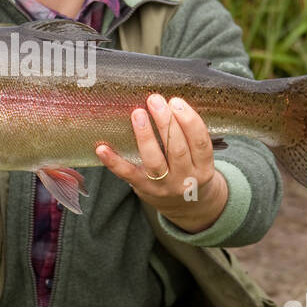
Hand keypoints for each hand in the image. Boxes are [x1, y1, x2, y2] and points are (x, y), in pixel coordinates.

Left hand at [95, 93, 227, 233]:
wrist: (187, 206)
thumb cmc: (190, 170)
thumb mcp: (200, 158)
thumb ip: (190, 137)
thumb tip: (168, 102)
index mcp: (204, 168)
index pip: (200, 143)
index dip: (189, 121)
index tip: (176, 101)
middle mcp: (186, 179)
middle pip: (176, 149)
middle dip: (165, 122)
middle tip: (155, 100)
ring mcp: (164, 186)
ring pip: (154, 161)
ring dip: (145, 136)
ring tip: (138, 113)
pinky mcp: (144, 189)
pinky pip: (128, 174)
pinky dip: (114, 161)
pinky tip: (102, 148)